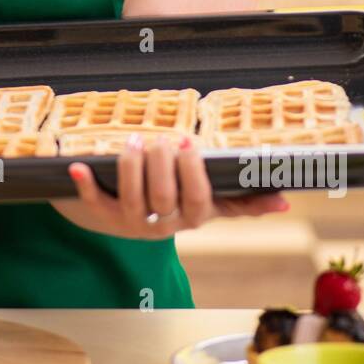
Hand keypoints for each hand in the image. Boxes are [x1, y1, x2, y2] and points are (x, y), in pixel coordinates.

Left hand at [51, 134, 289, 239]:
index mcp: (192, 216)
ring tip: (135, 141)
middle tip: (166, 139)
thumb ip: (240, 201)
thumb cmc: (171, 199)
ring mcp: (134, 224)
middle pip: (167, 198)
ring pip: (135, 200)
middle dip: (165, 163)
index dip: (196, 174)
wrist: (119, 216)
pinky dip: (87, 185)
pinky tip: (78, 166)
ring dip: (132, 167)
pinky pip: (95, 204)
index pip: (201, 202)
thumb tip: (285, 202)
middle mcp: (164, 225)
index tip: (194, 146)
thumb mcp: (206, 202)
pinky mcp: (106, 218)